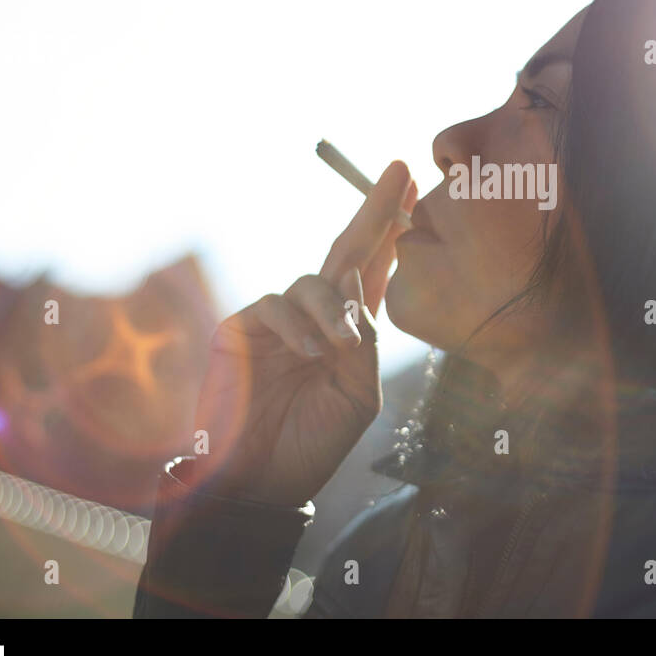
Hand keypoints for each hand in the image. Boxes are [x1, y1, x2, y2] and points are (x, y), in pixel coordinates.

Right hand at [188, 161, 415, 505]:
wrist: (264, 481)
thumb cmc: (314, 442)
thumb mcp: (359, 395)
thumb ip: (365, 341)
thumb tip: (352, 284)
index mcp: (348, 328)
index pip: (373, 267)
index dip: (393, 227)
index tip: (415, 185)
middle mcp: (314, 314)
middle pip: (345, 249)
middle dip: (376, 211)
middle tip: (401, 174)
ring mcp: (276, 319)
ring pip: (312, 283)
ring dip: (333, 309)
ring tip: (341, 346)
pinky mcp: (240, 329)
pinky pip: (274, 306)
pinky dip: (296, 326)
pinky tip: (308, 353)